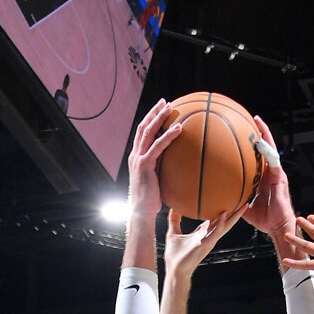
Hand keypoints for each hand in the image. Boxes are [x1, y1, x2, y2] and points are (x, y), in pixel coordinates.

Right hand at [126, 98, 183, 218]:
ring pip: (148, 132)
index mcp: (136, 158)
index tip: (160, 110)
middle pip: (143, 127)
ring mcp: (138, 159)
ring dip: (160, 117)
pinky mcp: (144, 165)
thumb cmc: (150, 202)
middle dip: (154, 112)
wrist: (141, 212)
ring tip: (171, 108)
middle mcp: (135, 155)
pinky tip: (179, 129)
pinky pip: (158, 146)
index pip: (142, 134)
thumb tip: (177, 170)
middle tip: (165, 102)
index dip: (150, 120)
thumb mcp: (157, 183)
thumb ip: (163, 172)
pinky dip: (168, 136)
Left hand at [164, 205, 245, 281]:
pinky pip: (214, 235)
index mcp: (203, 233)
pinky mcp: (203, 246)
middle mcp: (208, 237)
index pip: (217, 220)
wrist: (174, 270)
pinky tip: (223, 217)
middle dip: (236, 214)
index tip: (231, 200)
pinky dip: (219, 226)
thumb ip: (174, 220)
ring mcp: (207, 241)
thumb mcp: (174, 233)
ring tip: (242, 207)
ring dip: (233, 218)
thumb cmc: (175, 256)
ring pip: (224, 227)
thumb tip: (173, 206)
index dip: (225, 211)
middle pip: (225, 223)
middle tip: (245, 202)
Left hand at [242, 115, 293, 240]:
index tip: (242, 134)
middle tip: (251, 120)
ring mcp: (276, 173)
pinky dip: (268, 149)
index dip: (251, 146)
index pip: (257, 158)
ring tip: (257, 121)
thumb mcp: (244, 209)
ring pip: (270, 149)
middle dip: (259, 133)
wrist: (277, 226)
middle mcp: (270, 173)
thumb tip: (219, 200)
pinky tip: (260, 139)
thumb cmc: (264, 220)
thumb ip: (235, 201)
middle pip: (265, 148)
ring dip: (265, 134)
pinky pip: (273, 160)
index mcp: (263, 179)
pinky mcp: (280, 177)